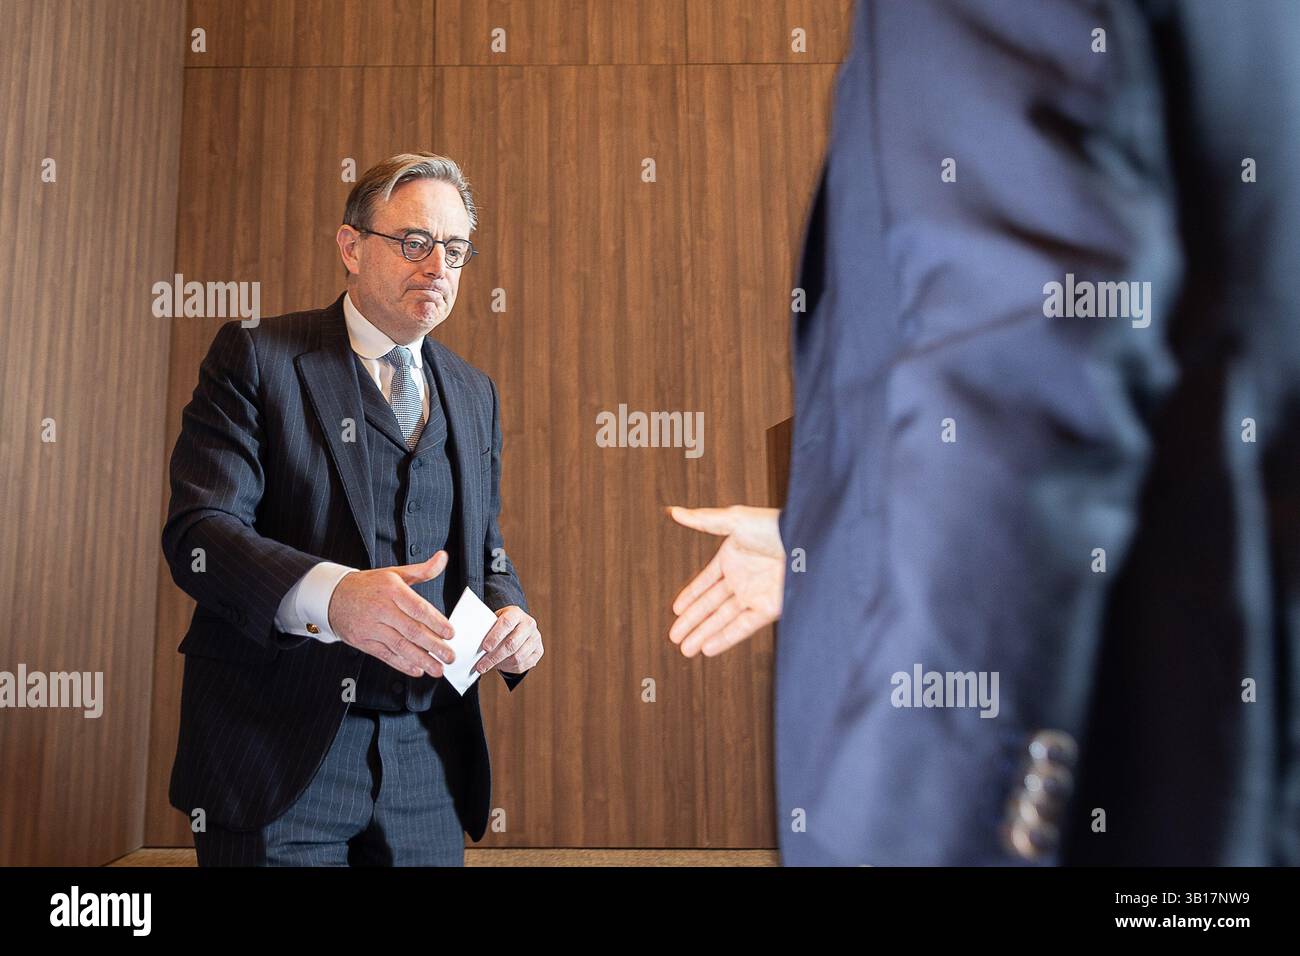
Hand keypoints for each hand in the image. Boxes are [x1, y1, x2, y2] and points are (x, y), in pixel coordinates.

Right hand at [328, 551, 455, 677]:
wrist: (333, 596)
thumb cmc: (368, 585)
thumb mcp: (394, 573)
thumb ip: (422, 570)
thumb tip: (442, 558)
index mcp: (391, 589)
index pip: (418, 608)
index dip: (436, 622)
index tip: (450, 634)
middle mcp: (381, 608)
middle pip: (411, 630)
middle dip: (434, 646)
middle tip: (449, 656)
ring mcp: (371, 627)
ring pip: (399, 645)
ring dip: (421, 659)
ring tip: (437, 669)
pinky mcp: (363, 641)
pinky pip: (385, 655)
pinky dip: (402, 664)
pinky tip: (416, 669)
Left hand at [476, 605, 542, 675]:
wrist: (518, 626)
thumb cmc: (501, 625)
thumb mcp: (493, 621)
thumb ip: (485, 629)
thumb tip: (471, 644)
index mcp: (516, 613)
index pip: (507, 623)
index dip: (495, 636)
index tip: (484, 647)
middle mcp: (529, 625)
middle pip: (512, 644)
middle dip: (494, 657)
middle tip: (481, 666)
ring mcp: (535, 638)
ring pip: (517, 657)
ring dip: (500, 664)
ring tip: (488, 666)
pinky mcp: (538, 651)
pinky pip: (523, 665)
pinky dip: (509, 668)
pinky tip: (501, 665)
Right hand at [667, 505, 784, 656]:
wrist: (806, 539)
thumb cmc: (773, 525)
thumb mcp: (735, 520)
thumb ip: (703, 520)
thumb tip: (675, 512)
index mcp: (732, 560)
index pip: (705, 583)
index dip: (690, 597)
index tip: (676, 611)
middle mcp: (741, 580)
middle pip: (711, 606)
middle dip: (692, 622)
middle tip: (674, 638)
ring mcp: (754, 595)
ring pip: (723, 620)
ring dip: (704, 634)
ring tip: (686, 649)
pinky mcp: (768, 608)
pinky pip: (742, 627)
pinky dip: (725, 638)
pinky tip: (708, 648)